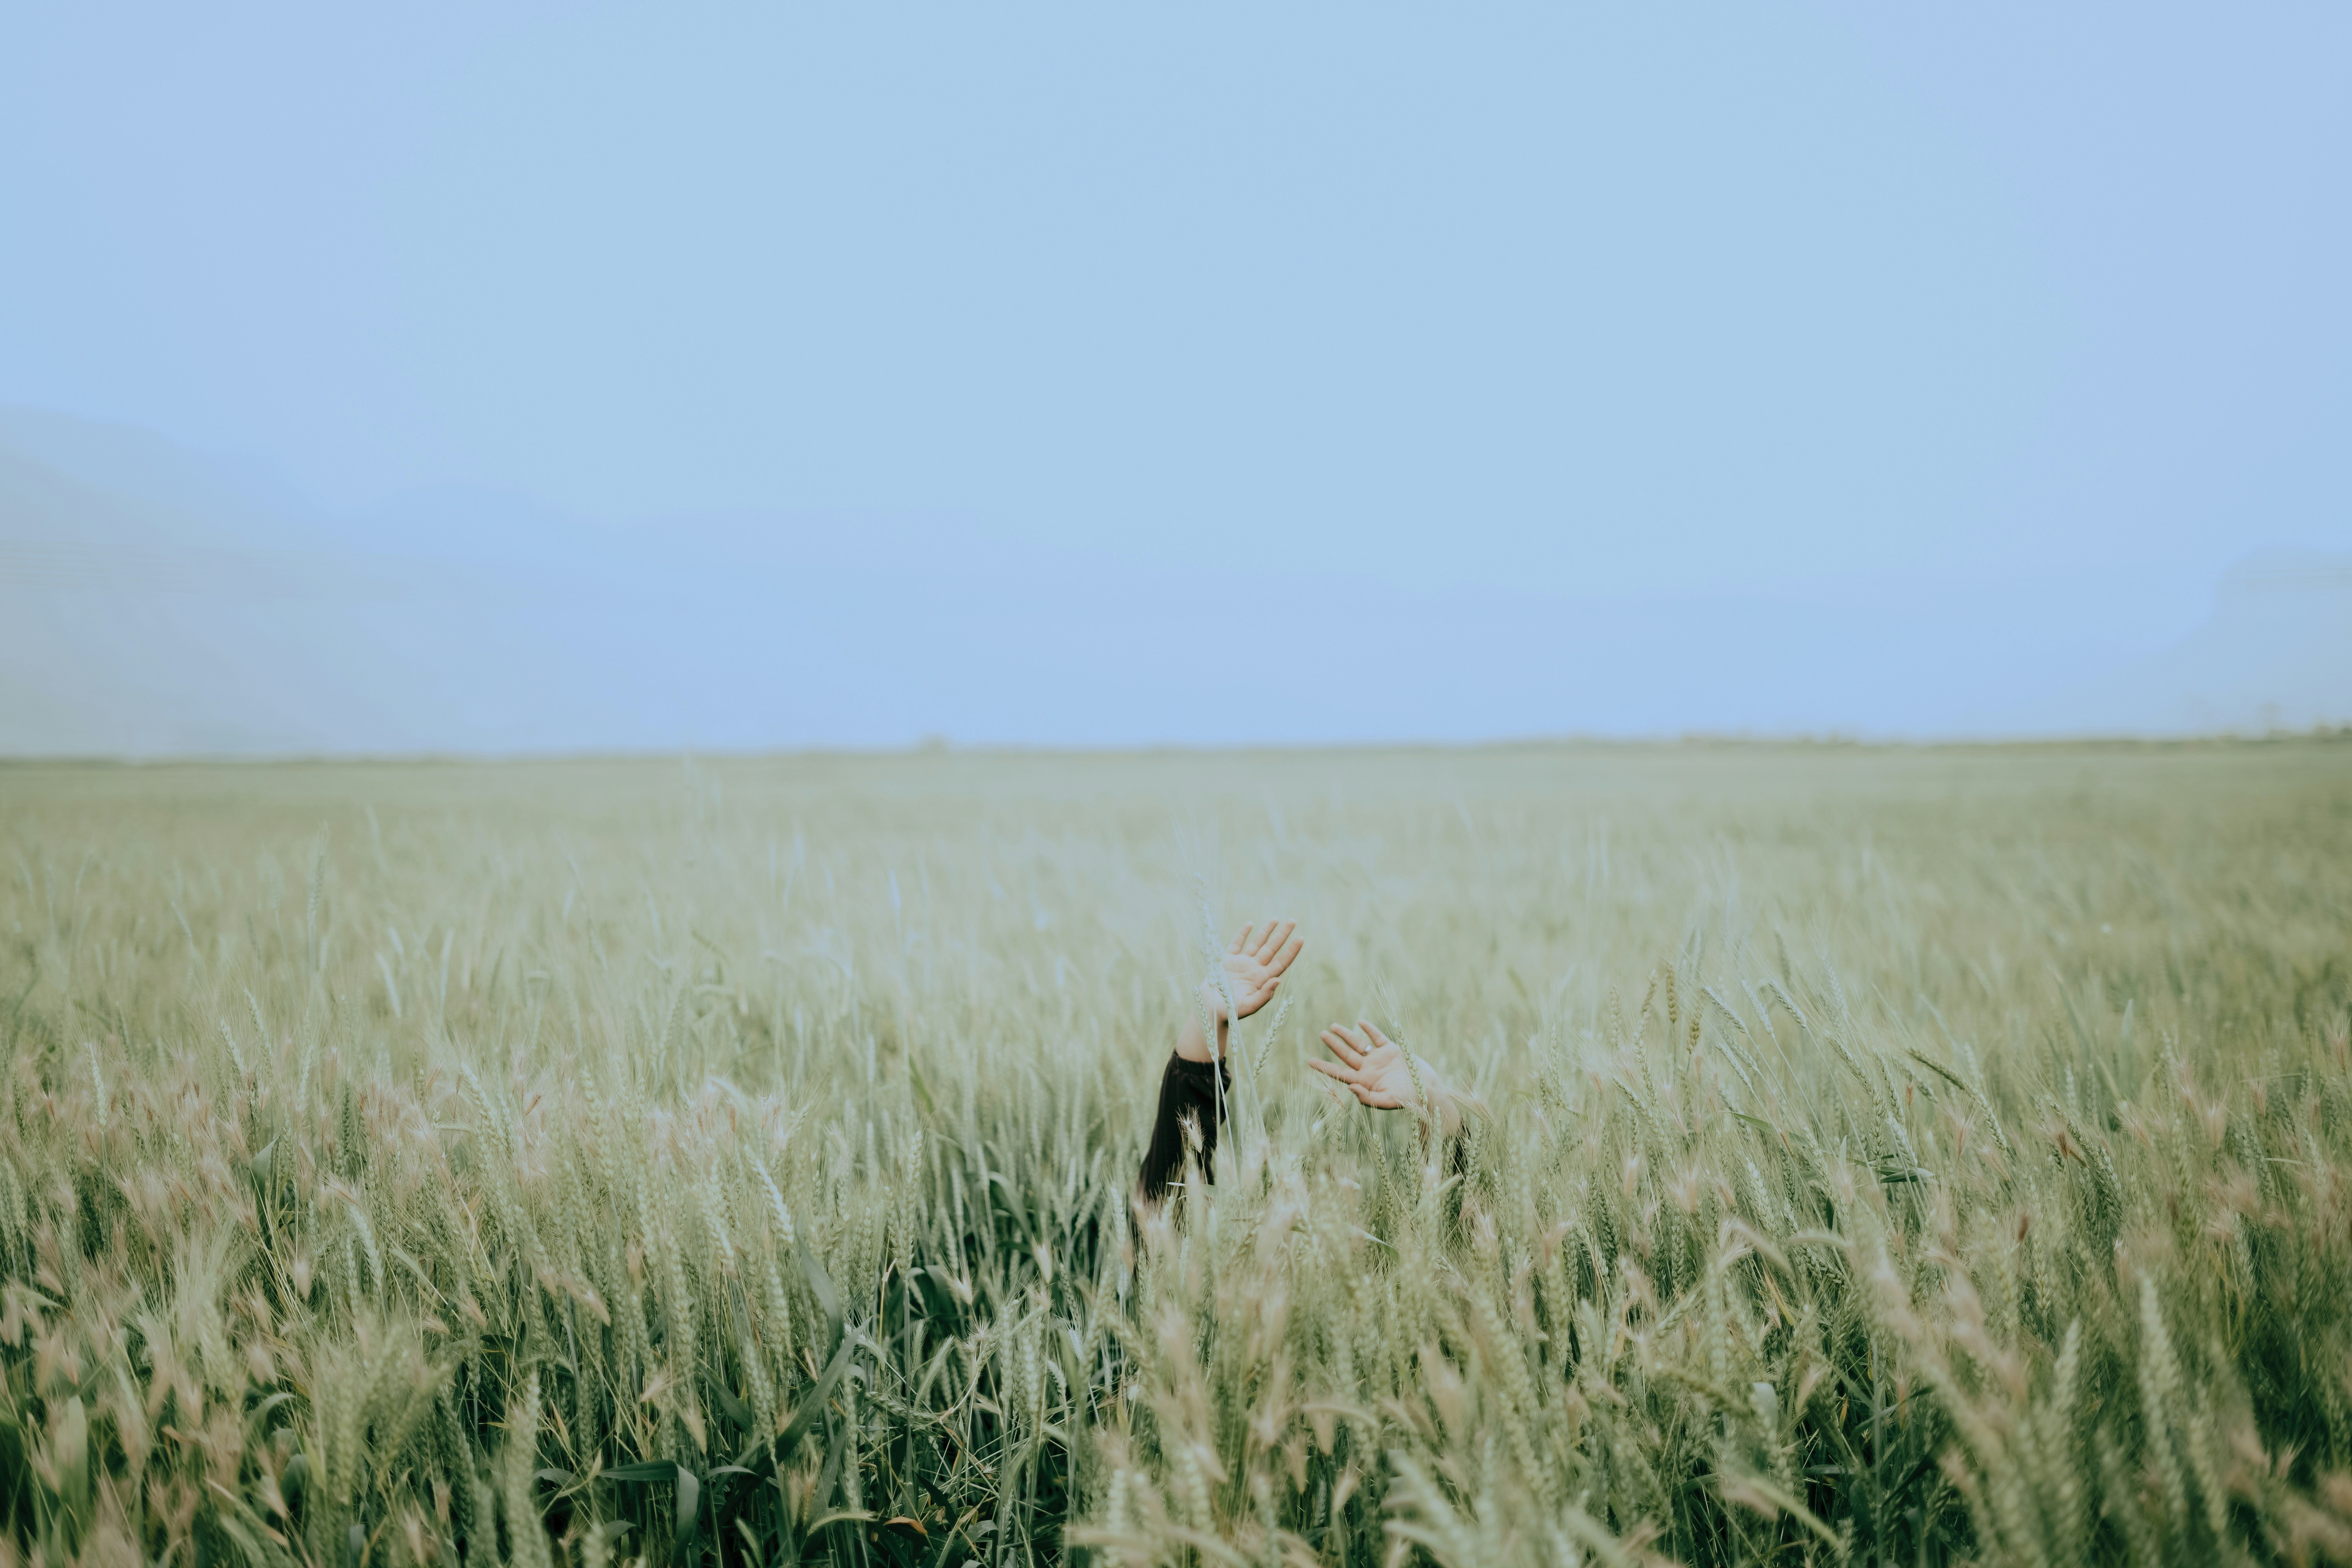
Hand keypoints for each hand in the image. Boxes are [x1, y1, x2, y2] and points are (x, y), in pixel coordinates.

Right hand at [1175, 920, 1302, 1061]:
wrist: (1210, 1010)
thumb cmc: (1231, 1012)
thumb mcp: (1249, 1006)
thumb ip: (1264, 995)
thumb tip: (1278, 979)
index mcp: (1262, 979)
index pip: (1281, 962)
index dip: (1291, 951)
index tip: (1301, 938)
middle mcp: (1254, 969)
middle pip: (1272, 948)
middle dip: (1282, 935)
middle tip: (1293, 920)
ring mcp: (1241, 963)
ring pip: (1257, 943)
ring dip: (1266, 931)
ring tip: (1276, 919)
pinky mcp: (1227, 960)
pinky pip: (1236, 944)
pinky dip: (1242, 933)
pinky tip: (1250, 924)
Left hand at [1310, 1020, 1461, 1133]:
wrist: (1427, 1090)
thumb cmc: (1408, 1099)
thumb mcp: (1387, 1101)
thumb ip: (1367, 1097)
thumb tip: (1349, 1087)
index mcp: (1364, 1082)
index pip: (1340, 1074)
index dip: (1325, 1067)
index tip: (1310, 1061)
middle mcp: (1368, 1070)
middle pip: (1346, 1056)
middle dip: (1333, 1045)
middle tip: (1321, 1034)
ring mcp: (1379, 1059)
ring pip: (1358, 1044)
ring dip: (1346, 1035)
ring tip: (1332, 1026)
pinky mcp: (1391, 1050)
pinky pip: (1377, 1037)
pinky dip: (1369, 1029)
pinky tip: (1360, 1022)